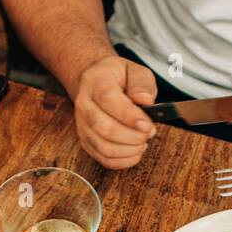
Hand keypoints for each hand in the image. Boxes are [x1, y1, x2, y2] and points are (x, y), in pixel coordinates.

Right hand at [71, 54, 156, 169]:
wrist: (97, 83)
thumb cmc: (120, 78)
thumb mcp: (135, 71)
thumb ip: (141, 84)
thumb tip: (146, 102)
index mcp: (96, 83)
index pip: (109, 101)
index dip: (129, 116)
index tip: (147, 124)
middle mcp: (84, 105)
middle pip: (105, 128)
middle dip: (133, 136)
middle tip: (149, 132)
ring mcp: (82, 125)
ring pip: (104, 147)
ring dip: (130, 150)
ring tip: (143, 141)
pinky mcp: (86, 141)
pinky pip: (104, 159)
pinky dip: (123, 161)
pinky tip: (135, 152)